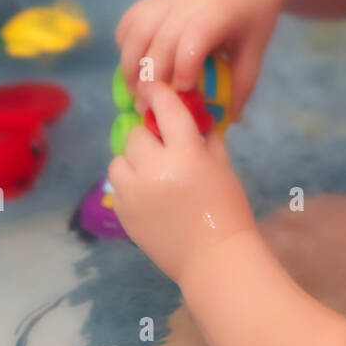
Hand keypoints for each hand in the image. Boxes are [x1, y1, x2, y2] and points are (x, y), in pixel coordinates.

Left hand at [108, 81, 256, 283]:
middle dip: (149, 136)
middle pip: (136, 134)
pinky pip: (118, 185)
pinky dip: (130, 184)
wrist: (214, 258)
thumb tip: (193, 118)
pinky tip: (148, 194)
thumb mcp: (223, 167)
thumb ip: (205, 139)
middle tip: (163, 147)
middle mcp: (155, 169)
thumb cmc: (228, 210)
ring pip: (119, 159)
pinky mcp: (124, 212)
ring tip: (150, 172)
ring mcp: (135, 193)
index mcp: (186, 154)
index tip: (152, 87)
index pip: (165, 108)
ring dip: (133, 160)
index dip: (157, 92)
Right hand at [115, 0, 288, 121]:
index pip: (189, 45)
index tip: (183, 94)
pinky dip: (125, 41)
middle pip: (156, 43)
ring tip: (136, 90)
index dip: (181, 72)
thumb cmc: (255, 11)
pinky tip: (134, 61)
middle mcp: (186, 5)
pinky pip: (132, 18)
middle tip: (148, 106)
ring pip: (136, 30)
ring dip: (130, 63)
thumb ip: (242, 84)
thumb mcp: (255, 48)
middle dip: (148, 78)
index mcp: (213, 18)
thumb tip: (230, 121)